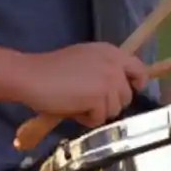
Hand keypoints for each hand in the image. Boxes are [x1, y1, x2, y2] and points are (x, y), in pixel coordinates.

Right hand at [15, 43, 148, 127]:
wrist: (32, 76)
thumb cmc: (52, 70)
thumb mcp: (85, 60)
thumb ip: (104, 69)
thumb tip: (117, 87)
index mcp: (111, 52)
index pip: (139, 69)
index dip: (136, 83)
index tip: (128, 91)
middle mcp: (114, 64)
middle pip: (127, 96)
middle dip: (110, 103)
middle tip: (88, 101)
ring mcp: (109, 81)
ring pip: (114, 109)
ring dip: (97, 112)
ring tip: (77, 103)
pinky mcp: (100, 97)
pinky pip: (100, 118)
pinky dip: (87, 118)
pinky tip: (73, 108)